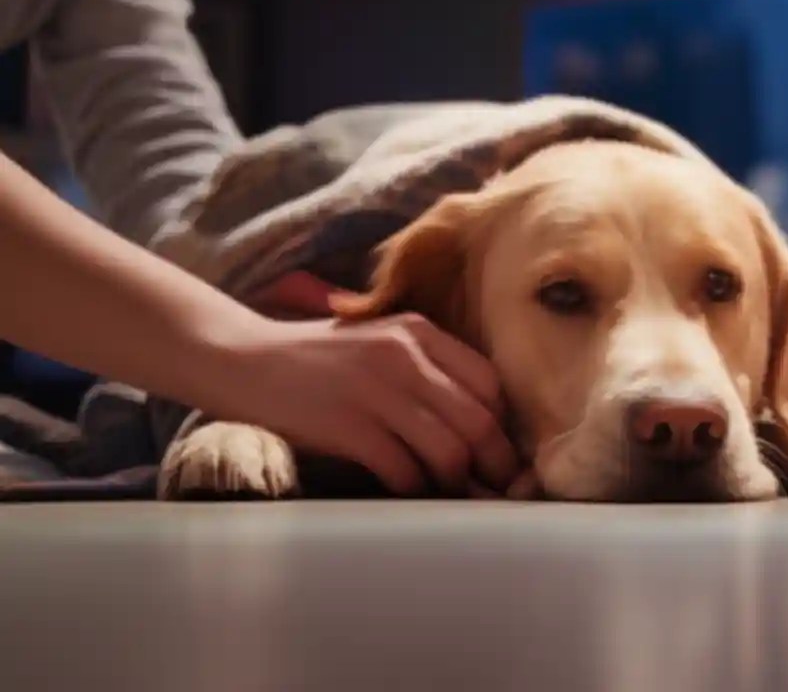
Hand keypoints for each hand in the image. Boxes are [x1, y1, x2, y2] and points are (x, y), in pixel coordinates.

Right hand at [200, 280, 518, 495]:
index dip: (505, 423)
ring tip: (454, 495)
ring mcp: (376, 390)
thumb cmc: (320, 360)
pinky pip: (405, 470)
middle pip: (479, 421)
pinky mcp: (349, 426)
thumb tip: (484, 423)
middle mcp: (404, 355)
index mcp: (419, 331)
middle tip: (498, 490)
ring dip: (458, 483)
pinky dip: (416, 490)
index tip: (503, 450)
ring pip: (449, 450)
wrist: (244, 360)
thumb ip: (429, 370)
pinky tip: (412, 493)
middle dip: (496, 464)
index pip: (491, 383)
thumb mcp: (382, 344)